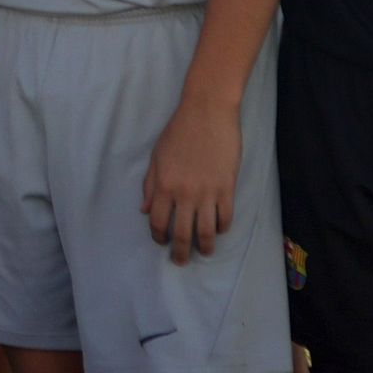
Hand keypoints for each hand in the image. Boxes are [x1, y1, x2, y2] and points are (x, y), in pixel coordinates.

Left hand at [141, 100, 241, 262]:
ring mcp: (207, 192)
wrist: (207, 112)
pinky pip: (225, 217)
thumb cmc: (179, 131)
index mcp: (163, 186)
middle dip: (180, 252)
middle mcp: (184, 194)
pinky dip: (222, 228)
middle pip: (182, 233)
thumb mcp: (157, 156)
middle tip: (181, 261)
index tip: (162, 242)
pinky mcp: (227, 187)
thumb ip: (150, 186)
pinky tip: (219, 229)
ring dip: (204, 247)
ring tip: (204, 252)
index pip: (159, 222)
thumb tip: (145, 211)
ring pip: (206, 231)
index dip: (159, 237)